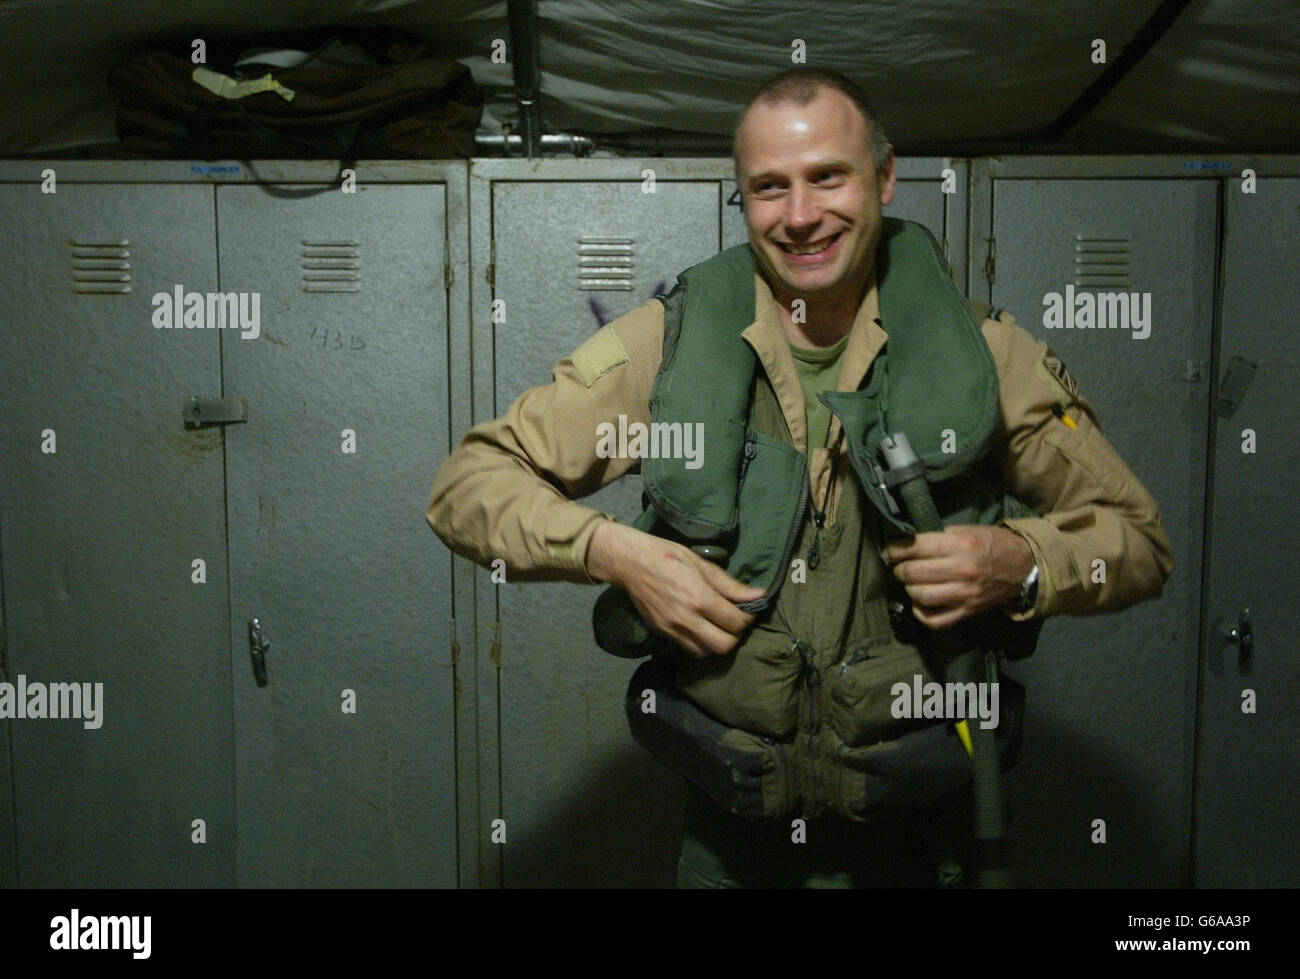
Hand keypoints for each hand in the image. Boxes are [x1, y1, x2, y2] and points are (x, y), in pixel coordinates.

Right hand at [587, 522, 764, 656]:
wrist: (631, 563)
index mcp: (700, 598)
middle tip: (733, 621)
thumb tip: (759, 595)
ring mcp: (672, 629)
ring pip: (706, 652)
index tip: (746, 609)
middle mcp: (687, 619)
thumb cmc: (668, 556)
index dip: (747, 617)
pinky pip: (688, 649)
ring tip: (716, 626)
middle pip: (724, 645)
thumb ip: (730, 585)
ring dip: (716, 642)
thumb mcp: (702, 564)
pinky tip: (700, 629)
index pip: (736, 622)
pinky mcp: (662, 634)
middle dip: (734, 635)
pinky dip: (699, 644)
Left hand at [882, 525, 1033, 629]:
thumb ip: (942, 537)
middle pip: (914, 573)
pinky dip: (921, 614)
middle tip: (899, 566)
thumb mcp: (970, 530)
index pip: (917, 547)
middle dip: (900, 569)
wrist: (1025, 567)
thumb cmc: (995, 544)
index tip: (889, 550)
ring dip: (909, 588)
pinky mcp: (967, 612)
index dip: (896, 549)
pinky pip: (936, 620)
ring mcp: (964, 594)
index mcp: (961, 546)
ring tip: (910, 582)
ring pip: (921, 596)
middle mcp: (961, 570)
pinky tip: (919, 604)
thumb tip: (912, 543)